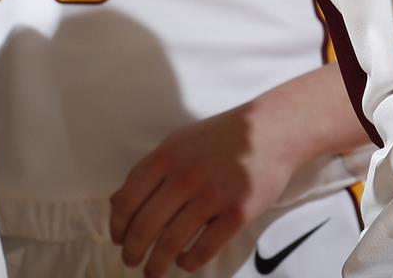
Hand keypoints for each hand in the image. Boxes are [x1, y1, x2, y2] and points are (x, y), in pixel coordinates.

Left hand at [110, 101, 299, 277]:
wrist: (275, 128)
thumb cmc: (223, 136)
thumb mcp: (180, 141)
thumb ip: (149, 169)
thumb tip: (117, 204)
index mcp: (166, 158)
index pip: (126, 203)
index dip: (117, 228)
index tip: (119, 240)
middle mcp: (186, 177)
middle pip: (144, 228)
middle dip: (132, 253)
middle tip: (132, 261)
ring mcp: (213, 195)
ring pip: (170, 244)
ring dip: (156, 265)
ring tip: (153, 272)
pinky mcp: (239, 212)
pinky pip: (204, 249)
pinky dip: (189, 262)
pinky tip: (186, 260)